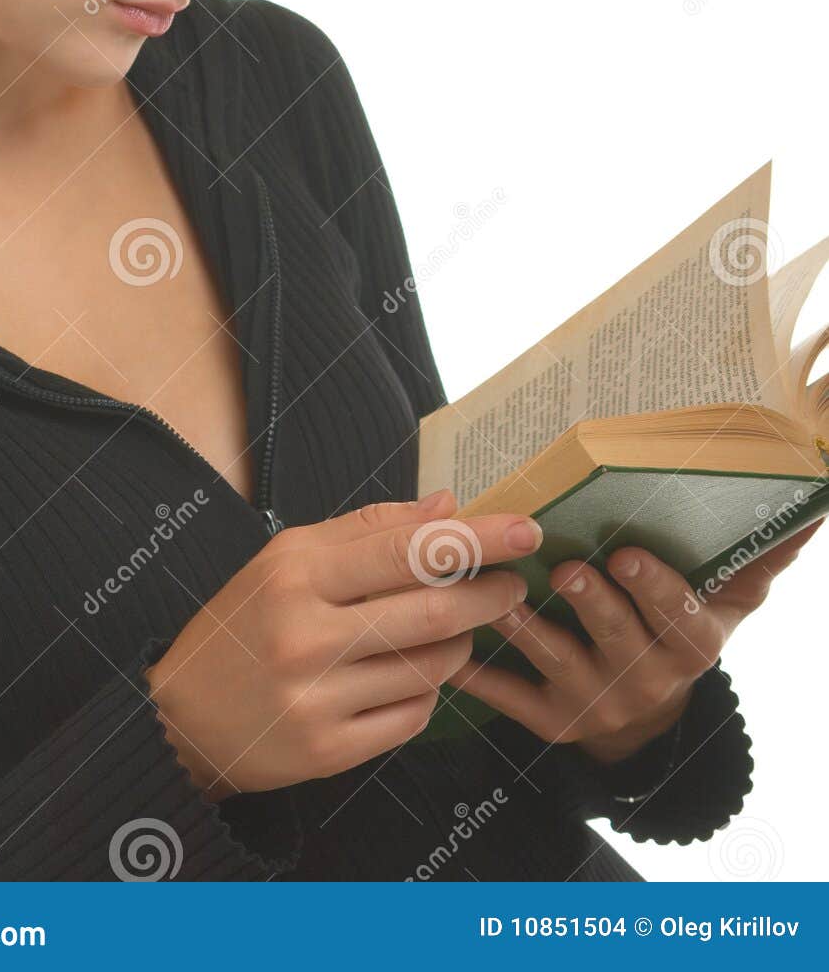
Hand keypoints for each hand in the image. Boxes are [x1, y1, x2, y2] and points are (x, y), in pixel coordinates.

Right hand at [143, 488, 539, 800]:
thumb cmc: (244, 623)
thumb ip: (368, 529)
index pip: (408, 547)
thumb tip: (448, 506)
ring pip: (432, 666)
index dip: (477, 537)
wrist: (182, 717)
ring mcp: (318, 698)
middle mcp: (306, 634)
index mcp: (297, 572)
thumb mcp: (287, 558)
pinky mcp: (328, 751)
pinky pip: (413, 714)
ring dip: (461, 643)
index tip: (525, 529)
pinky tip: (416, 673)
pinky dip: (429, 690)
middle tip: (514, 584)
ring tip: (457, 627)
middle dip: (489, 594)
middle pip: (433, 610)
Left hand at [443, 517, 823, 765]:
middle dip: (590, 602)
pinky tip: (446, 642)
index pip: (678, 618)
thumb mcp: (726, 607)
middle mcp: (642, 680)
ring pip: (551, 659)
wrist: (646, 728)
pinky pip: (506, 696)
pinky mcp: (546, 723)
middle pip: (615, 638)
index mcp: (689, 646)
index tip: (627, 553)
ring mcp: (591, 704)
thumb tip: (810, 510)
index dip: (653, 588)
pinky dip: (474, 671)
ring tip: (494, 588)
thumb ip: (759, 561)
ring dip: (520, 622)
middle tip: (563, 566)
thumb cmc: (678, 635)